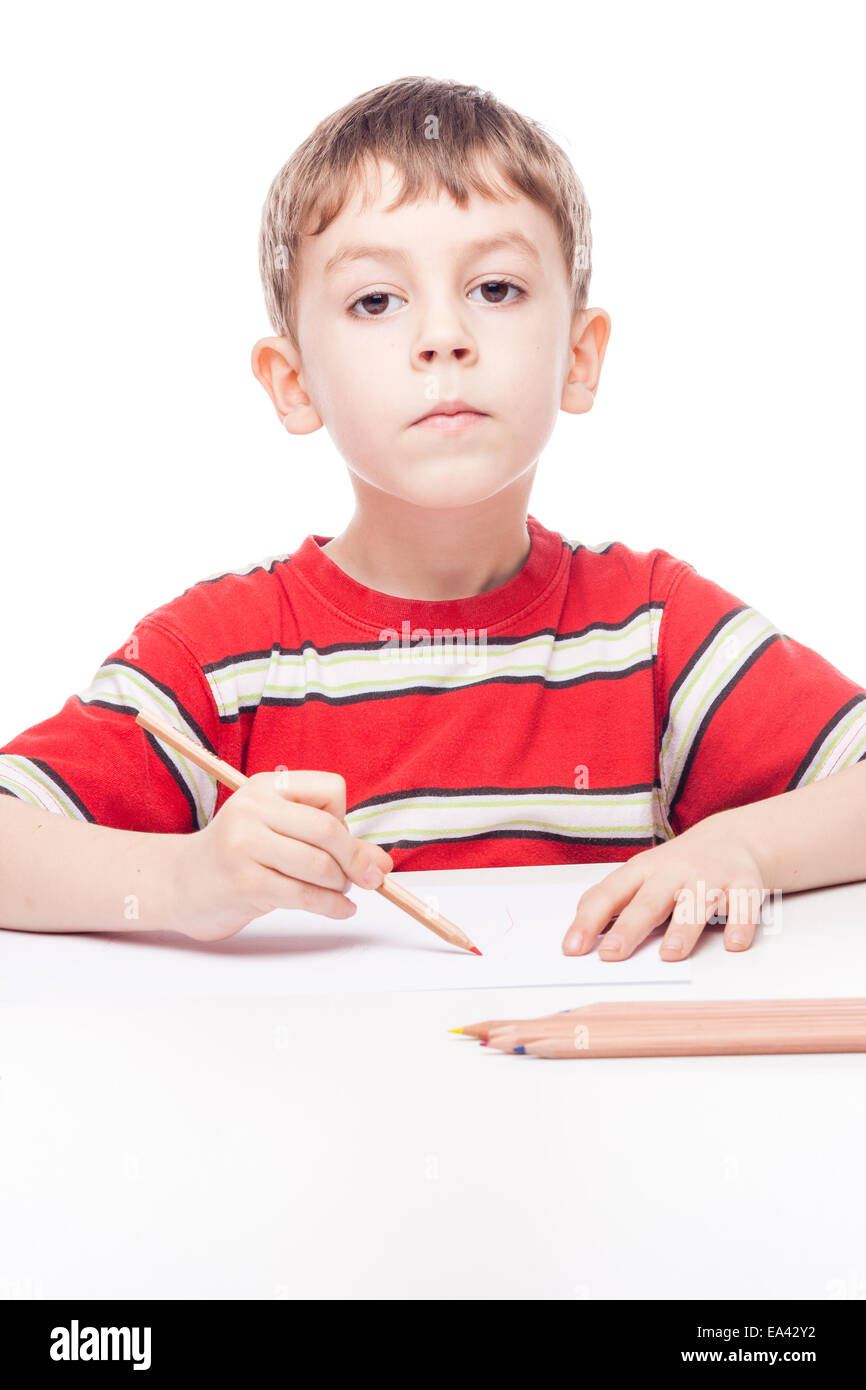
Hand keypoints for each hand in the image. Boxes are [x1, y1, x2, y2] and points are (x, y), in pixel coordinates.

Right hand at [175, 770, 393, 941]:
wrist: (180, 884)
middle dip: (356, 858)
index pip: (332, 789)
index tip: (339, 843)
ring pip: (319, 864)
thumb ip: (332, 842)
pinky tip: (341, 910)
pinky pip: (304, 895)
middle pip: (329, 828)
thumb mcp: (281, 834)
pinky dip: (332, 906)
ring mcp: (244, 845)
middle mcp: (253, 809)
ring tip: (339, 892)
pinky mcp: (244, 883)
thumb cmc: (240, 856)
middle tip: (368, 878)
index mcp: (266, 786)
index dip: (346, 818)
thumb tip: (383, 863)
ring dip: (341, 884)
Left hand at [561, 813, 769, 960]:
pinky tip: (733, 943)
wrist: (733, 838)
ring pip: (696, 903)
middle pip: (649, 901)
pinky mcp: (744, 885)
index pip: (609, 894)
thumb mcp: (641, 875)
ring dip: (683, 928)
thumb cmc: (677, 867)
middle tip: (612, 953)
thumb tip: (578, 936)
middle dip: (629, 928)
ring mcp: (710, 878)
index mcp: (642, 870)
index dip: (588, 921)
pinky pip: (744, 906)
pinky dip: (740, 924)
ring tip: (670, 953)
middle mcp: (674, 872)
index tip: (572, 948)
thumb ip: (614, 901)